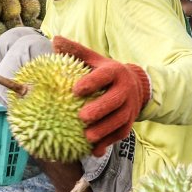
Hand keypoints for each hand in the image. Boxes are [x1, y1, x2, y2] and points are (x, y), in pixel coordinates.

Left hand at [52, 36, 150, 157]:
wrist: (137, 87)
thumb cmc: (107, 74)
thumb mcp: (95, 60)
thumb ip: (76, 52)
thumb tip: (55, 40)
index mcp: (115, 72)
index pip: (105, 76)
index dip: (92, 82)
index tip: (75, 90)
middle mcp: (125, 90)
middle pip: (115, 101)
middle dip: (100, 109)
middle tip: (82, 117)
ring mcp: (129, 108)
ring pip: (118, 121)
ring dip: (104, 130)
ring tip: (87, 137)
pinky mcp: (129, 124)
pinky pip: (119, 135)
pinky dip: (107, 143)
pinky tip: (94, 151)